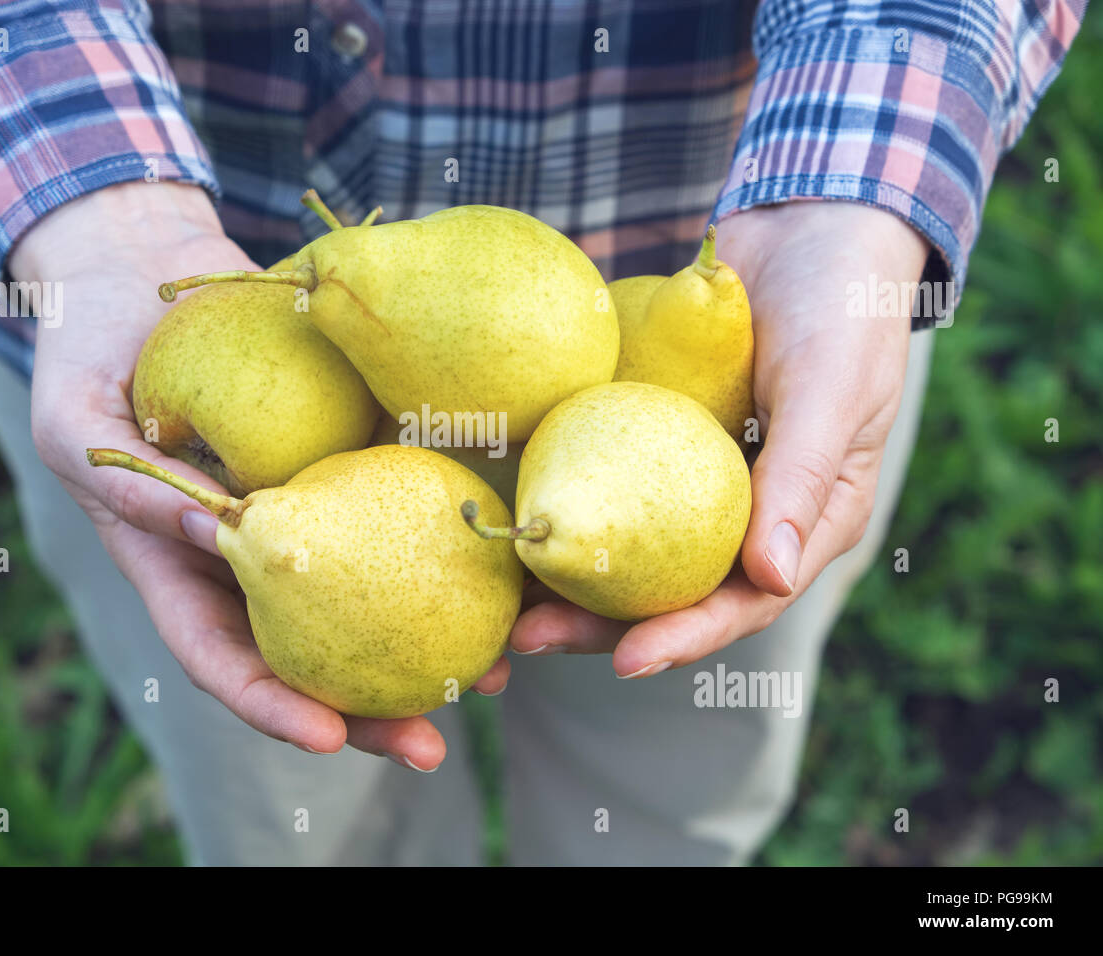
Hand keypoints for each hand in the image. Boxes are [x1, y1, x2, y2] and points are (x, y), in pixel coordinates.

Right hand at [12, 182, 504, 769]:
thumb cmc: (88, 347)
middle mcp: (250, 552)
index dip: (269, 704)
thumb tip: (202, 529)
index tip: (327, 736)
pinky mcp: (345, 457)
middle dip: (369, 710)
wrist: (143, 275)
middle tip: (433, 743)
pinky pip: (395, 501)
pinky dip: (444, 538)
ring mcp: (304, 508)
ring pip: (370, 590)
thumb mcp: (74, 412)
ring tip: (497, 665)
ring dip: (430, 637)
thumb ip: (123, 476)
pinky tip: (499, 560)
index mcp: (177, 564)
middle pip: (311, 648)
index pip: (220, 654)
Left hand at [512, 201, 929, 674]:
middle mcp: (744, 516)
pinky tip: (508, 517)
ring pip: (629, 547)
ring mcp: (693, 480)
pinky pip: (606, 483)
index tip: (625, 661)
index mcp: (803, 524)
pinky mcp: (652, 441)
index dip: (686, 638)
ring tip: (503, 602)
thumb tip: (770, 581)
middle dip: (600, 624)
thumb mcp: (832, 390)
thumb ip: (804, 480)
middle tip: (527, 639)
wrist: (807, 229)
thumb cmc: (840, 309)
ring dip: (569, 577)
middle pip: (669, 590)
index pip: (743, 603)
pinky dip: (565, 505)